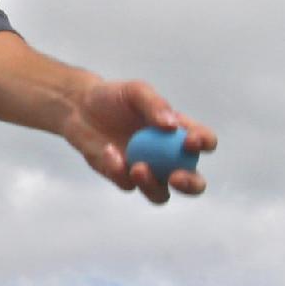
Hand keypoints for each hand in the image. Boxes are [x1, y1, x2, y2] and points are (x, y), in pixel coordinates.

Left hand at [69, 79, 214, 204]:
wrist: (80, 108)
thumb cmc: (114, 97)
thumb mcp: (135, 91)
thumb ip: (154, 104)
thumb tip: (172, 126)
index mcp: (179, 132)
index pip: (203, 141)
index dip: (204, 143)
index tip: (190, 141)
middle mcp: (169, 157)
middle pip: (193, 181)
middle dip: (190, 184)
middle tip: (176, 176)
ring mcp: (148, 171)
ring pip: (161, 194)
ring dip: (152, 186)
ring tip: (138, 167)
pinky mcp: (124, 179)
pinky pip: (128, 184)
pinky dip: (119, 171)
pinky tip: (109, 151)